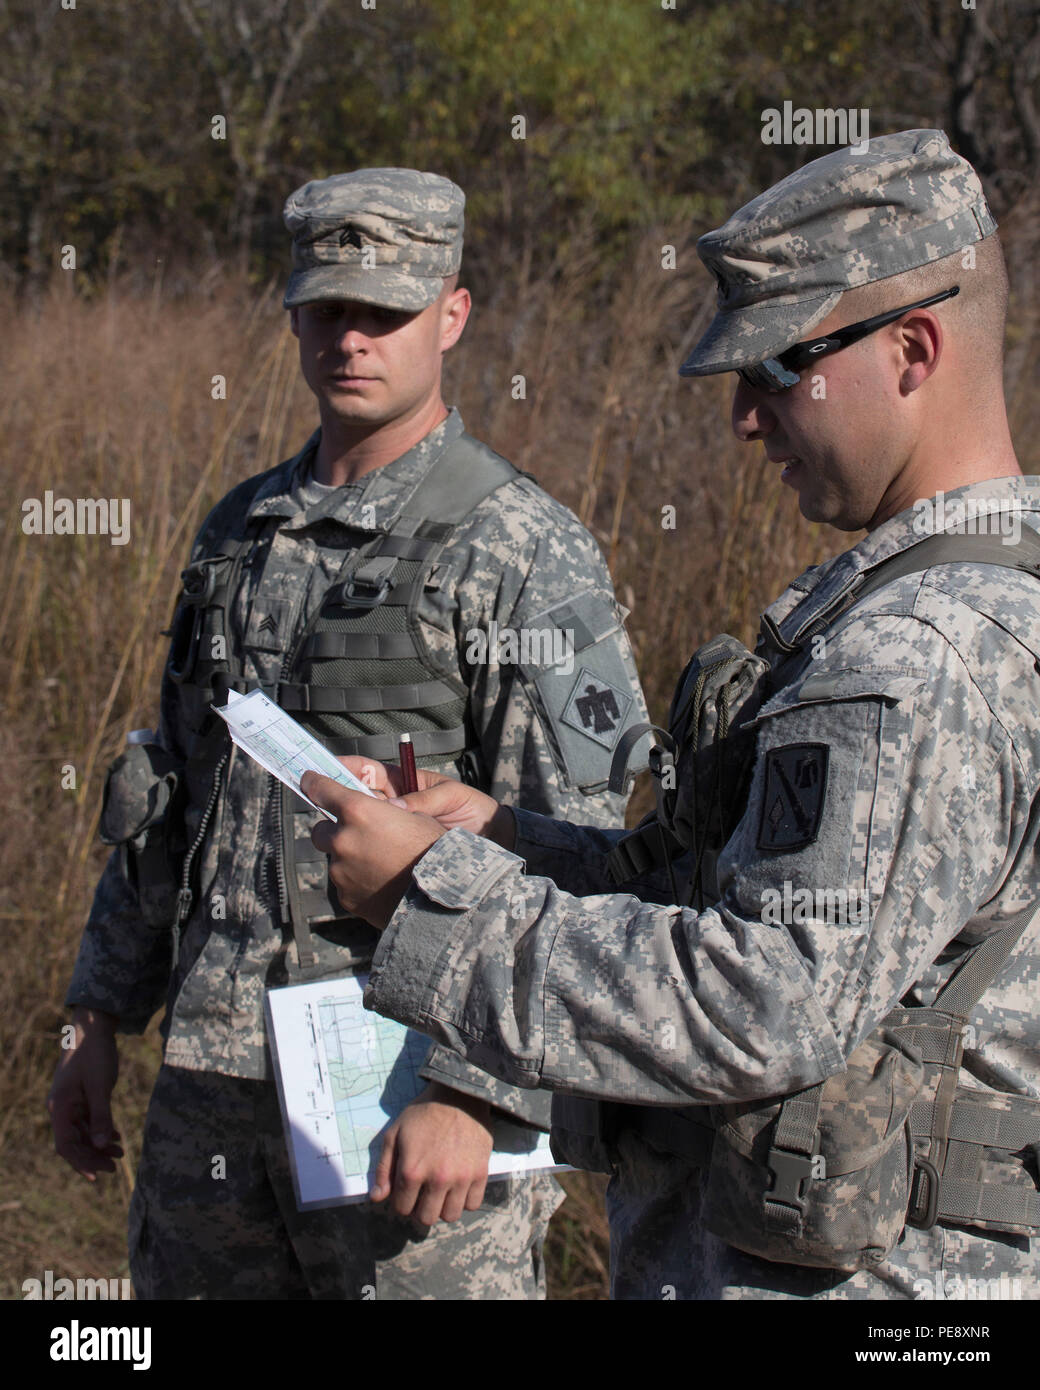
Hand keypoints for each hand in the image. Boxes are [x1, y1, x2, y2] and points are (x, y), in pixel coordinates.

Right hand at [47, 1008, 123, 1180]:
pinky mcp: (80, 1098)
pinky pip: (87, 1121)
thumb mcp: (100, 1086)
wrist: (92, 1029)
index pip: (66, 1145)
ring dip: (98, 1145)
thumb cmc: (94, 1054)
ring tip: (120, 1154)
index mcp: (60, 1107)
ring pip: (82, 1133)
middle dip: (93, 1157)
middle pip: (74, 1142)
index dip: (81, 1163)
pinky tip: (115, 1138)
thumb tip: (100, 1146)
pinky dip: (100, 1131)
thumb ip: (100, 1116)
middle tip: (115, 1166)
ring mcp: (70, 1104)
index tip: (97, 1176)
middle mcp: (61, 1109)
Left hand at [302, 771, 446, 928]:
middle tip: (358, 836)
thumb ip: (385, 812)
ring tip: (381, 866)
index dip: (314, 783)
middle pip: (320, 830)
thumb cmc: (434, 851)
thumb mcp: (415, 817)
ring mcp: (341, 871)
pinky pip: (346, 884)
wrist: (440, 897)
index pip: (322, 789)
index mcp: (359, 811)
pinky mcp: (345, 897)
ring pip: (336, 860)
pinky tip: (383, 884)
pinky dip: (359, 882)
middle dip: (334, 831)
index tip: (309, 781)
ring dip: (350, 859)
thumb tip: (377, 812)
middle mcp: (342, 839)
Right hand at [332, 756, 515, 847]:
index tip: (323, 770)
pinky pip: (372, 850)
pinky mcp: (394, 852)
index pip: (367, 772)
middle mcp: (392, 805)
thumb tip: (393, 808)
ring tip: (341, 834)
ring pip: (359, 827)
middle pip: (355, 800)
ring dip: (349, 829)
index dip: (344, 768)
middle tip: (324, 806)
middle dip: (338, 801)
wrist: (493, 841)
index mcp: (403, 783)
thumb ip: (423, 799)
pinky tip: (359, 858)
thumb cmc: (474, 811)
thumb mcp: (452, 797)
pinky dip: (364, 852)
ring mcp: (391, 829)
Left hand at [369, 1082, 493, 1224]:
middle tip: (423, 1193)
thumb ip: (383, 1168)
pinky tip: (458, 1186)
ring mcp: (461, 1178)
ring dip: (443, 1207)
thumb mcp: (394, 1134)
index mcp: (412, 1171)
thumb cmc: (423, 1113)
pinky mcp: (480, 1173)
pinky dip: (465, 1200)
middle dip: (421, 1209)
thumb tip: (377, 1197)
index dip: (402, 1201)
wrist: (459, 1095)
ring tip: (441, 1191)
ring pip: (450, 1215)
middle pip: (426, 1218)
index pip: (403, 1208)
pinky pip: (473, 1204)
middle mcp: (437, 1179)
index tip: (406, 1190)